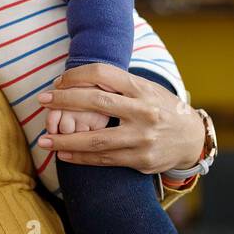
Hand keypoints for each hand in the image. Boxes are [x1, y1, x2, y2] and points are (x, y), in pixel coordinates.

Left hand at [35, 63, 204, 174]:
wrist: (192, 139)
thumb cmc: (162, 109)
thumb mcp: (147, 89)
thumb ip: (119, 85)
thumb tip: (78, 79)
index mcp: (142, 88)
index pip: (102, 73)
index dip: (76, 76)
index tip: (58, 83)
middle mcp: (143, 112)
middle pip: (95, 103)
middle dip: (64, 102)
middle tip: (41, 102)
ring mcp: (142, 138)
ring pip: (95, 139)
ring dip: (65, 140)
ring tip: (44, 140)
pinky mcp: (140, 160)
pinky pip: (104, 160)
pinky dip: (80, 157)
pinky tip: (64, 154)